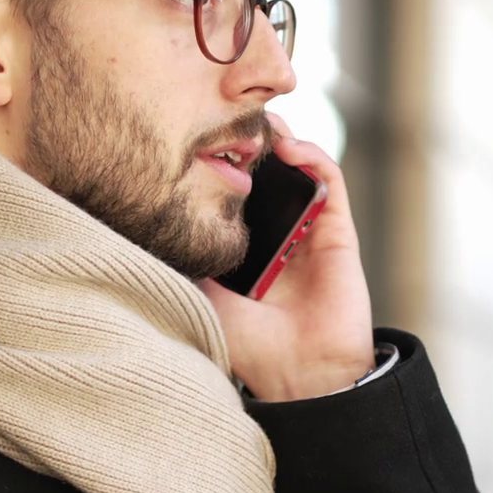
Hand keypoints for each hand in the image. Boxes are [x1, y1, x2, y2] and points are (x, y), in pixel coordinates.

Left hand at [199, 113, 375, 400]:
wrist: (300, 375)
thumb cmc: (252, 347)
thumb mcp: (202, 297)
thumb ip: (189, 258)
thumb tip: (153, 222)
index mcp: (248, 253)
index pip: (236, 197)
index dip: (224, 167)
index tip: (201, 140)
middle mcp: (279, 238)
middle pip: (267, 177)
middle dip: (253, 144)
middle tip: (231, 117)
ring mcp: (309, 233)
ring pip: (299, 171)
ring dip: (283, 140)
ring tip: (261, 121)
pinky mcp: (339, 233)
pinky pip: (330, 185)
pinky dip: (314, 159)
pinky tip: (291, 148)